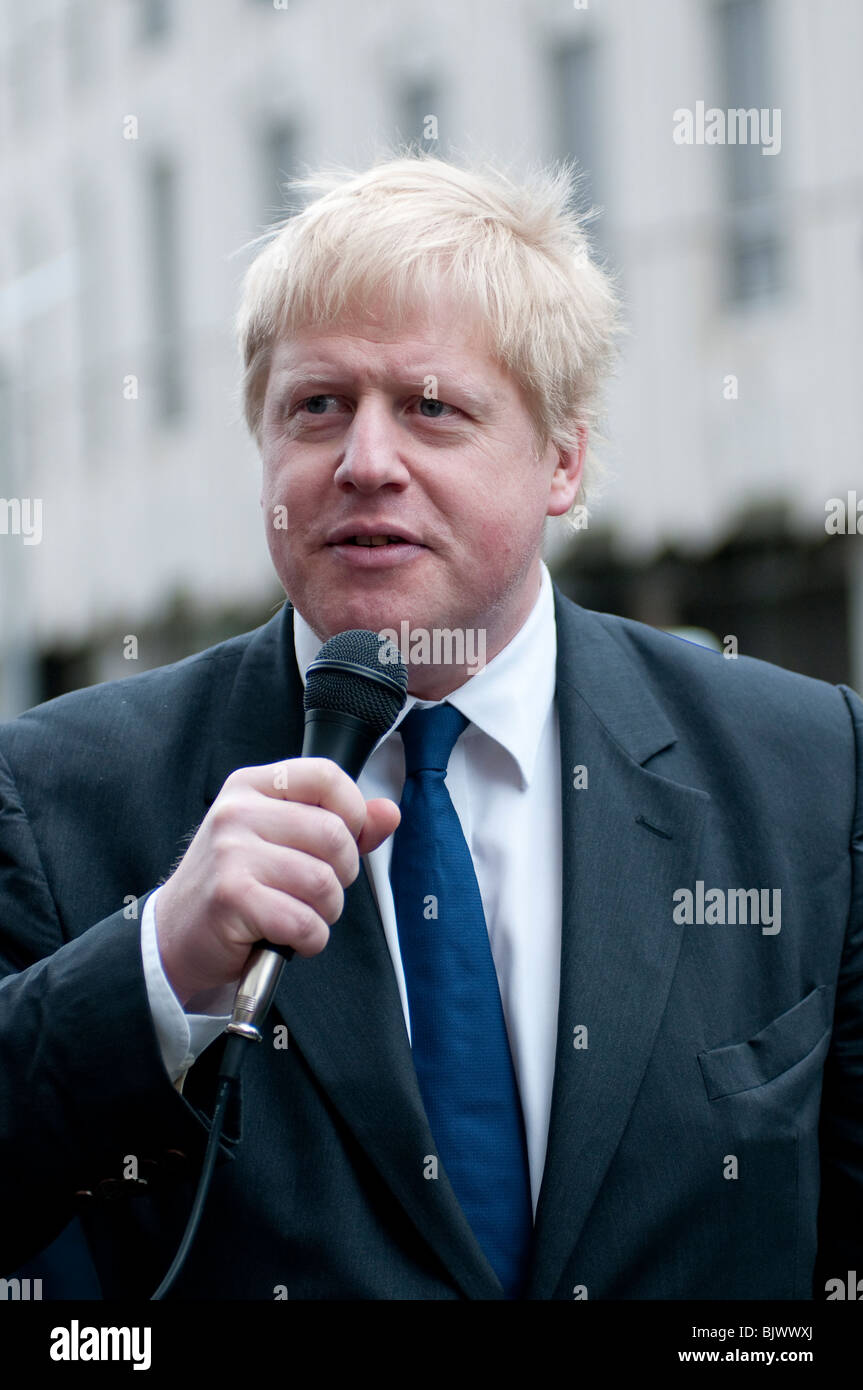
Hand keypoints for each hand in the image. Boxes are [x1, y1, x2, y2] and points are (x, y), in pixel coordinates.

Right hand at [154, 758, 399, 1005]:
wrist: (174, 934)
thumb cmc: (235, 884)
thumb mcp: (280, 840)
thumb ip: (339, 824)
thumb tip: (389, 813)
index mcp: (251, 786)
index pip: (326, 775)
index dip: (352, 811)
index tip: (345, 839)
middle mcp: (237, 812)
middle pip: (335, 834)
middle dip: (342, 874)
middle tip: (318, 890)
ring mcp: (231, 853)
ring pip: (324, 882)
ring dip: (326, 912)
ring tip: (301, 914)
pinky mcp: (231, 897)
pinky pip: (304, 922)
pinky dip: (310, 940)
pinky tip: (291, 938)